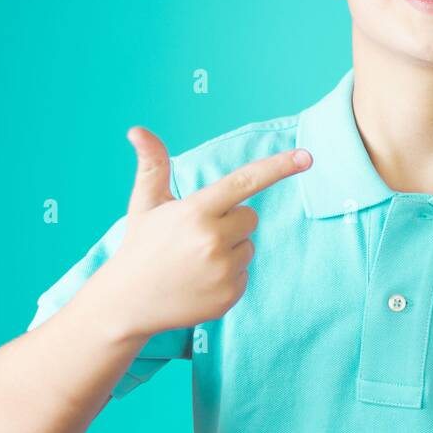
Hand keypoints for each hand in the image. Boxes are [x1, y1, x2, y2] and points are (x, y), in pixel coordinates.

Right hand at [104, 126, 312, 338]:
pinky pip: (245, 273)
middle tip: (197, 236)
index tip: (307, 156)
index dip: (278, 167)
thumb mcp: (145, 204)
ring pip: (248, 246)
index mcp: (195, 211)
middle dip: (230, 222)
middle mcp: (211, 239)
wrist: (126, 303)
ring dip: (229, 250)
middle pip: (250, 217)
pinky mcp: (229, 295)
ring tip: (194, 262)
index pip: (245, 182)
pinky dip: (228, 276)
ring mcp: (222, 270)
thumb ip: (153, 165)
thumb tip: (137, 130)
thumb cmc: (140, 246)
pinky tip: (200, 282)